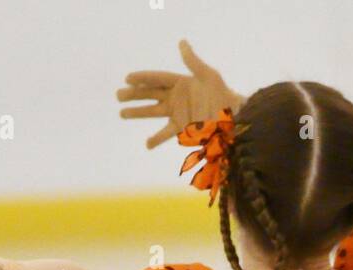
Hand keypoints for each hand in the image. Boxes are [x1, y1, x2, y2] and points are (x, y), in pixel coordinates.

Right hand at [116, 38, 243, 149]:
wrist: (234, 120)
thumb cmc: (224, 96)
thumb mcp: (209, 76)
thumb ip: (193, 62)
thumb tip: (181, 43)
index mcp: (182, 82)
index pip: (157, 79)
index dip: (143, 78)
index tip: (128, 79)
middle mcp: (177, 97)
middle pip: (151, 94)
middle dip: (135, 95)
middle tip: (118, 95)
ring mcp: (178, 113)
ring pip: (153, 112)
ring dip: (138, 113)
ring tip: (122, 114)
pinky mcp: (183, 128)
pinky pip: (166, 133)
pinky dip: (156, 139)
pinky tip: (147, 144)